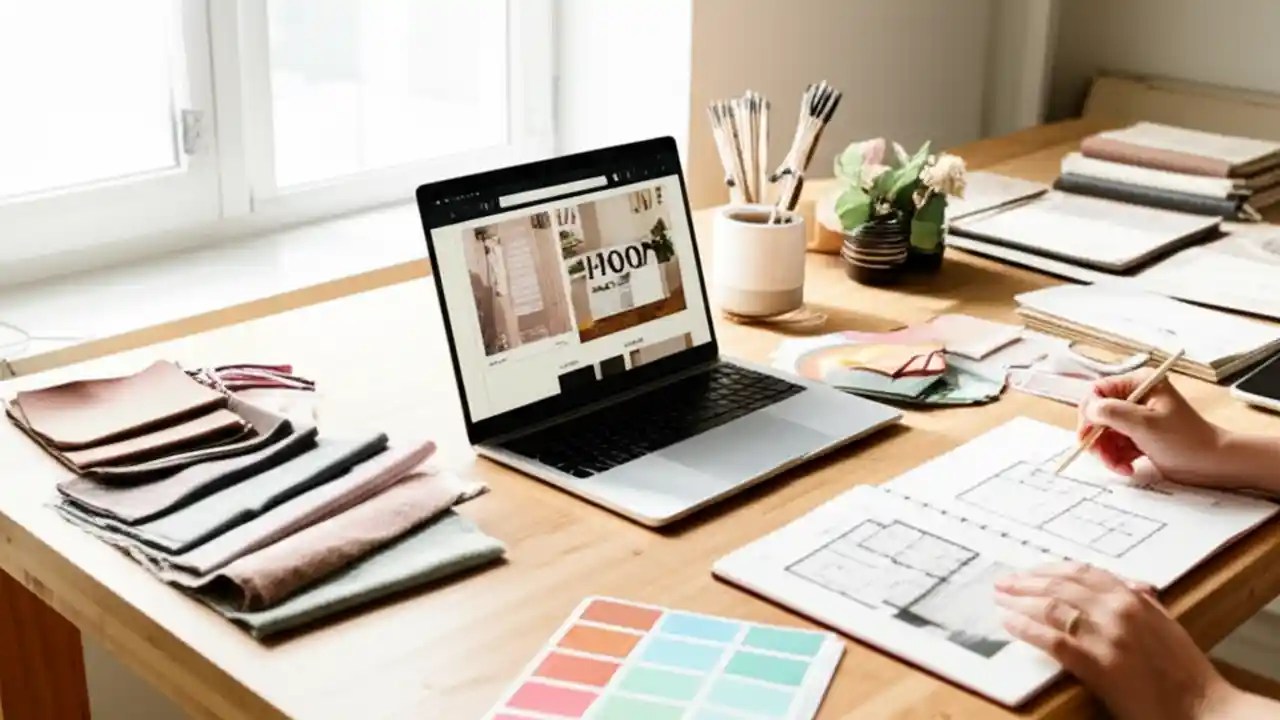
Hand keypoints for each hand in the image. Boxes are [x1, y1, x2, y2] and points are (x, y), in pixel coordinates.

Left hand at [995, 563, 1233, 719]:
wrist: (1203, 709)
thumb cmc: (1186, 674)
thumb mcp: (1167, 626)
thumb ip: (1145, 604)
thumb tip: (1132, 585)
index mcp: (1135, 599)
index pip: (1082, 572)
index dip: (1050, 569)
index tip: (1029, 571)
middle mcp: (1118, 609)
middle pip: (1060, 585)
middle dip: (1026, 581)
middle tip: (1003, 582)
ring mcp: (1106, 636)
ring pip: (1051, 607)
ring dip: (1019, 601)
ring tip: (1000, 600)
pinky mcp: (1096, 664)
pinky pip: (1051, 639)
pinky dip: (1025, 628)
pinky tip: (1008, 623)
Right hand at [1077, 369, 1226, 484]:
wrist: (1212, 464)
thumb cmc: (1187, 440)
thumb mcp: (1146, 424)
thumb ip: (1113, 413)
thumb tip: (1088, 409)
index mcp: (1139, 384)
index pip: (1098, 391)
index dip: (1089, 413)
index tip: (1088, 434)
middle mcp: (1135, 397)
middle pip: (1098, 415)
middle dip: (1098, 439)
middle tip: (1102, 456)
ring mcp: (1136, 418)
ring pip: (1103, 433)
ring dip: (1107, 452)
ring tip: (1120, 466)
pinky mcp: (1138, 436)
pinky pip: (1114, 445)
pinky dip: (1116, 458)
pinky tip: (1127, 467)